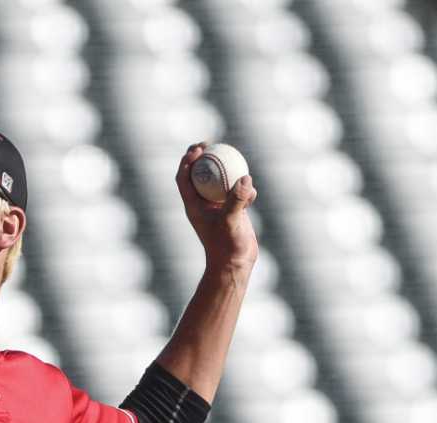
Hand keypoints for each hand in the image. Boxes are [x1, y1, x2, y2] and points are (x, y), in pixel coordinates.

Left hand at [177, 144, 257, 274]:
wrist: (235, 265)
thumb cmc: (227, 246)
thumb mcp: (231, 221)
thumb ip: (236, 200)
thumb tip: (245, 178)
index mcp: (194, 205)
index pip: (184, 178)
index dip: (187, 160)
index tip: (198, 148)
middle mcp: (204, 204)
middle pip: (199, 174)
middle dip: (202, 157)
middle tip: (211, 143)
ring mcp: (218, 207)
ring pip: (219, 181)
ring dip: (225, 169)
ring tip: (233, 157)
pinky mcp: (233, 212)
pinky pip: (237, 193)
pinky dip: (244, 190)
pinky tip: (252, 192)